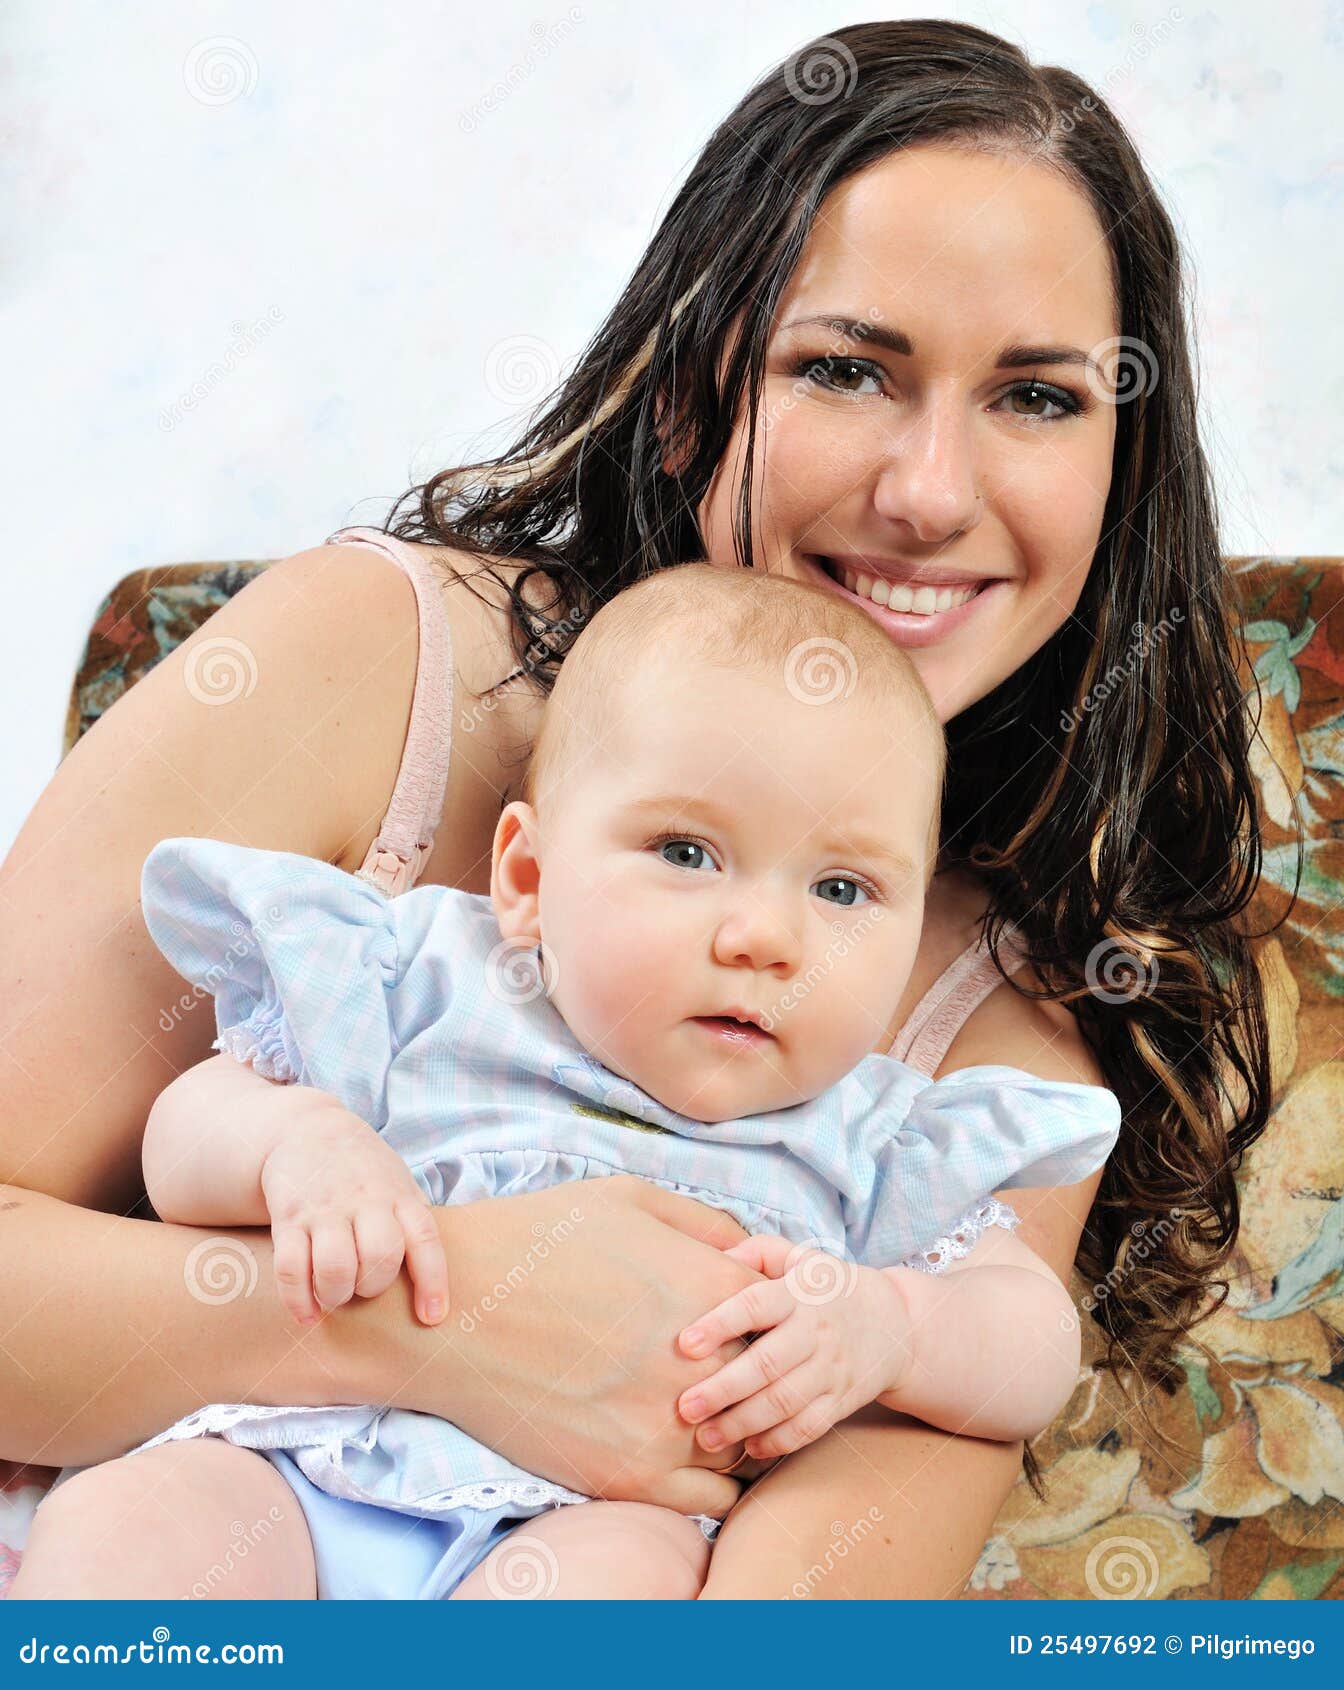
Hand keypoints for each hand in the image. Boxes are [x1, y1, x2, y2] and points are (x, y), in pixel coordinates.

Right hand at [259, 1101, 447, 1327]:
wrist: (307, 1129)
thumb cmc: (363, 1170)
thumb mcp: (399, 1183)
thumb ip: (413, 1223)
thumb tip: (433, 1281)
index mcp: (398, 1195)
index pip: (424, 1239)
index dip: (432, 1282)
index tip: (431, 1317)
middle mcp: (364, 1200)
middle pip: (379, 1258)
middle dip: (372, 1287)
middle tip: (362, 1285)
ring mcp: (324, 1208)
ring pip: (335, 1268)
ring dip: (336, 1295)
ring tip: (334, 1294)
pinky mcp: (288, 1217)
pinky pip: (291, 1268)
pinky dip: (298, 1300)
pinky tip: (307, 1314)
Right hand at [369, 1176, 769, 1517]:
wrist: (449, 1316)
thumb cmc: (534, 1241)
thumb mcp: (627, 1200)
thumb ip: (702, 1222)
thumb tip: (750, 1253)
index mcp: (709, 1289)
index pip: (784, 1315)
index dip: (766, 1316)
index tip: (741, 1318)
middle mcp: (703, 1361)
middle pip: (773, 1381)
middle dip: (760, 1374)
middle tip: (734, 1369)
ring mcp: (669, 1426)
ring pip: (750, 1443)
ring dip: (742, 1429)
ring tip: (709, 1410)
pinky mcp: (632, 1478)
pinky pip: (714, 1498)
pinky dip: (715, 1481)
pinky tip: (687, 1453)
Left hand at [674, 1234, 911, 1460]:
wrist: (894, 1323)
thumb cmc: (829, 1288)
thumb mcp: (799, 1258)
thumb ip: (756, 1253)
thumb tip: (713, 1257)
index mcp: (799, 1294)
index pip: (757, 1305)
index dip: (721, 1323)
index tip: (685, 1343)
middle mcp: (816, 1332)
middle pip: (767, 1364)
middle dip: (723, 1389)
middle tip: (685, 1406)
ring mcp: (831, 1370)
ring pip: (785, 1401)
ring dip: (743, 1423)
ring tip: (706, 1436)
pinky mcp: (842, 1400)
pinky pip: (810, 1427)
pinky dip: (780, 1441)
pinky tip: (749, 1447)